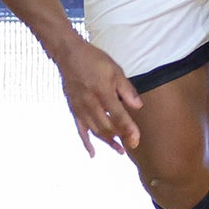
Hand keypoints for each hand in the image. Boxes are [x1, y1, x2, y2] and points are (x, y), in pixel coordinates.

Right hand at [55, 38, 142, 156]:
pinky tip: (93, 154)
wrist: (69, 55)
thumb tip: (138, 107)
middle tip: (132, 145)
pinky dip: (86, 143)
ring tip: (119, 150)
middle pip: (107, 127)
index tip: (136, 140)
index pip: (118, 116)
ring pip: (95, 131)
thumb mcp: (115, 70)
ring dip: (108, 142)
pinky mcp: (74, 110)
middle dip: (120, 138)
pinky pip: (80, 130)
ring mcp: (80, 109)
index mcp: (103, 92)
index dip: (128, 130)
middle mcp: (91, 104)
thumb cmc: (94, 60)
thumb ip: (126, 90)